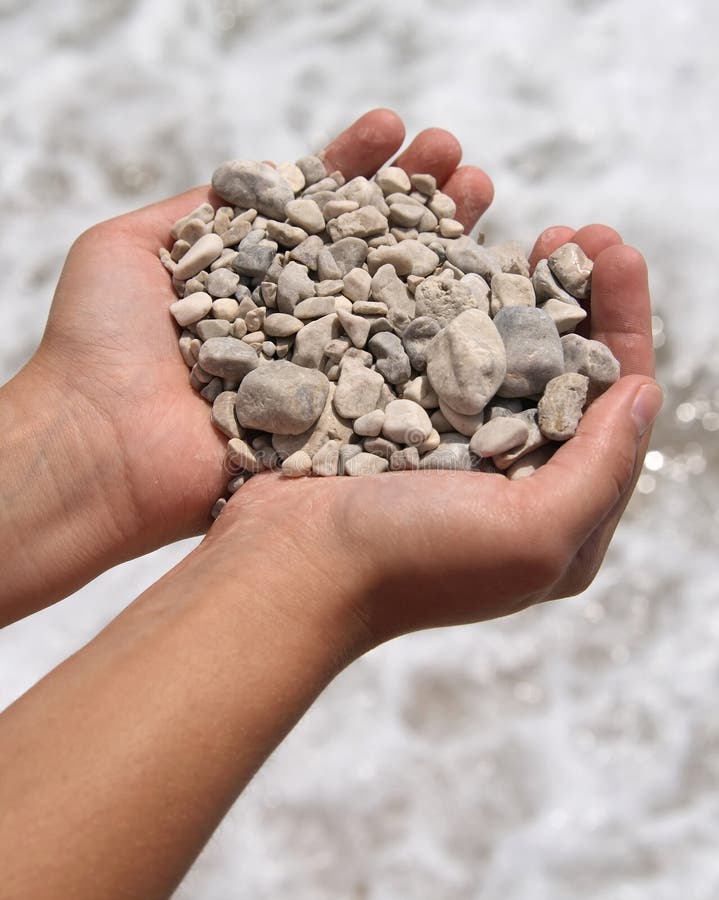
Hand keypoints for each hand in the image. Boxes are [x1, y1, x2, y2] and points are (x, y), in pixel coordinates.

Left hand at [1, 110, 436, 620]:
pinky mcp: (338, 422)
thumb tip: (257, 179)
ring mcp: (322, 371)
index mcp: (253, 277)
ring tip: (481, 190)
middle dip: (415, 199)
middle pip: (369, 250)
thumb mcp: (129, 248)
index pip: (315, 210)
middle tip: (458, 158)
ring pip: (396, 303)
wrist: (102, 448)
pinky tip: (481, 283)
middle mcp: (296, 321)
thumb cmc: (102, 346)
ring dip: (441, 246)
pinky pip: (400, 377)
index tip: (394, 129)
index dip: (356, 168)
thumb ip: (197, 213)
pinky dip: (443, 334)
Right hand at [207, 152, 661, 651]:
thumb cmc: (408, 561)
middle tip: (576, 232)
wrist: (286, 567)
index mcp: (557, 515)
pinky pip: (444, 353)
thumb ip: (601, 469)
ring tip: (530, 235)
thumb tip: (642, 391)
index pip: (614, 407)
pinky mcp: (401, 422)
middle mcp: (512, 479)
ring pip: (507, 353)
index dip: (623, 325)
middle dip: (580, 297)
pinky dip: (459, 305)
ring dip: (524, 291)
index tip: (615, 252)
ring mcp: (453, 447)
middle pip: (565, 372)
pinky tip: (460, 261)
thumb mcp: (531, 534)